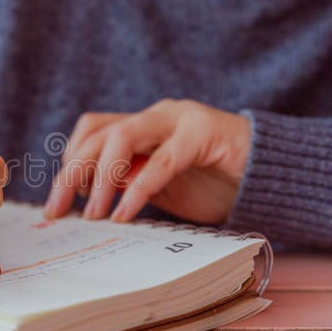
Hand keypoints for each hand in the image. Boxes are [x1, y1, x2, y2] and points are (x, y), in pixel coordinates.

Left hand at [44, 99, 250, 224]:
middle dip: (71, 173)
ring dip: (101, 179)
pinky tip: (125, 215)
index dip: (69, 162)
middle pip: (97, 133)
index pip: (91, 130)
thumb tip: (84, 199)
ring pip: (121, 136)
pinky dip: (138, 190)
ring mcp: (180, 119)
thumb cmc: (214, 183)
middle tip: (58, 210)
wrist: (273, 175)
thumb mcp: (161, 186)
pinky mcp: (205, 134)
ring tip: (93, 215)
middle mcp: (156, 115)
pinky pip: (162, 162)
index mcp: (143, 123)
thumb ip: (127, 182)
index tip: (57, 201)